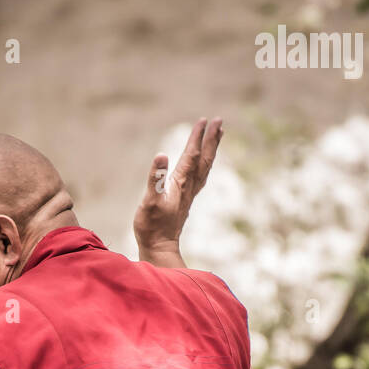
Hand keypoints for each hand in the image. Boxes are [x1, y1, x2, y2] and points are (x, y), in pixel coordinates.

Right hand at [133, 117, 222, 262]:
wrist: (159, 248)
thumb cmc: (151, 226)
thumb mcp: (149, 201)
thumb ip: (155, 178)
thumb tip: (161, 155)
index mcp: (180, 183)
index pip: (191, 155)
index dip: (196, 138)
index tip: (203, 121)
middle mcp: (188, 186)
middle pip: (203, 159)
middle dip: (211, 139)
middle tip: (218, 121)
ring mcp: (189, 194)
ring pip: (204, 167)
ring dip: (211, 150)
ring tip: (218, 134)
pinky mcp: (186, 200)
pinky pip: (200, 176)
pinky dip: (205, 163)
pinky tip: (205, 161)